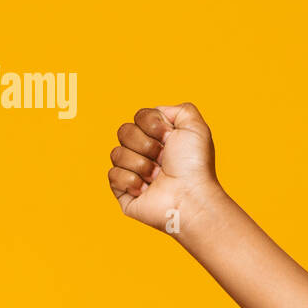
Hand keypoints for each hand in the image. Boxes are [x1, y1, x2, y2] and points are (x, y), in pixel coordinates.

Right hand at [107, 102, 221, 230]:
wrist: (191, 197)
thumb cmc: (195, 166)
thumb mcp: (195, 127)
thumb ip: (180, 109)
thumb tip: (160, 114)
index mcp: (160, 139)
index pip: (138, 117)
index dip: (152, 125)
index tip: (169, 138)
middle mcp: (147, 155)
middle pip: (124, 131)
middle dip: (145, 145)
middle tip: (164, 160)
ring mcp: (135, 174)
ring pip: (116, 153)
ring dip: (140, 164)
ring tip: (158, 177)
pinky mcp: (125, 193)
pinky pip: (113, 175)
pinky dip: (131, 181)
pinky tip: (147, 190)